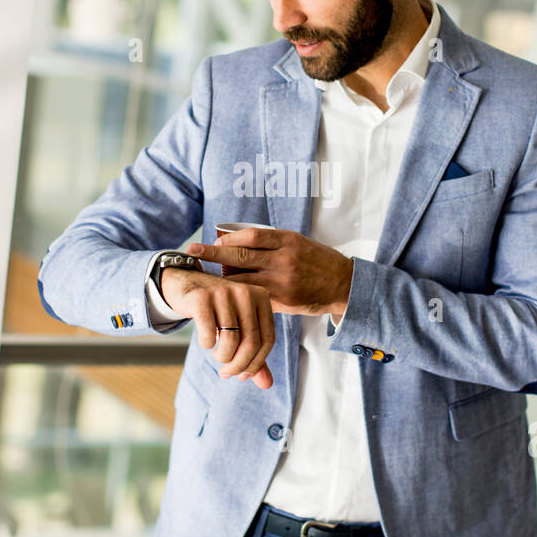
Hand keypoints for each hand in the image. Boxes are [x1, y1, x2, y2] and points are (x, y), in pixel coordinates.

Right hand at [160, 267, 274, 388]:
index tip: (242, 375)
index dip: (256, 364)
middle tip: (226, 373)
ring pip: (230, 341)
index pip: (268, 339)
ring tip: (217, 355)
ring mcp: (223, 293)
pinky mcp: (201, 298)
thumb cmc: (217, 310)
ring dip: (222, 357)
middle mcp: (246, 292)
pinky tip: (206, 342)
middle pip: (251, 342)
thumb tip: (266, 385)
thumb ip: (253, 355)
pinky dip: (207, 345)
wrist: (185, 284)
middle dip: (238, 366)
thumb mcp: (239, 328)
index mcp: (261, 297)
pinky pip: (209, 335)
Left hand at [186, 228, 352, 319]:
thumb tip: (236, 242)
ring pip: (243, 279)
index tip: (213, 241)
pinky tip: (230, 295)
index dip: (228, 238)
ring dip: (225, 278)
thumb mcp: (298, 243)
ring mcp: (282, 282)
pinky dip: (241, 295)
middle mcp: (284, 259)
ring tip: (211, 278)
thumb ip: (272, 243)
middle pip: (240, 255)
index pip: (250, 235)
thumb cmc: (317, 260)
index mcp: (287, 240)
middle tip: (192, 251)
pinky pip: (255, 296)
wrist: (343, 284)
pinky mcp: (283, 300)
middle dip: (213, 253)